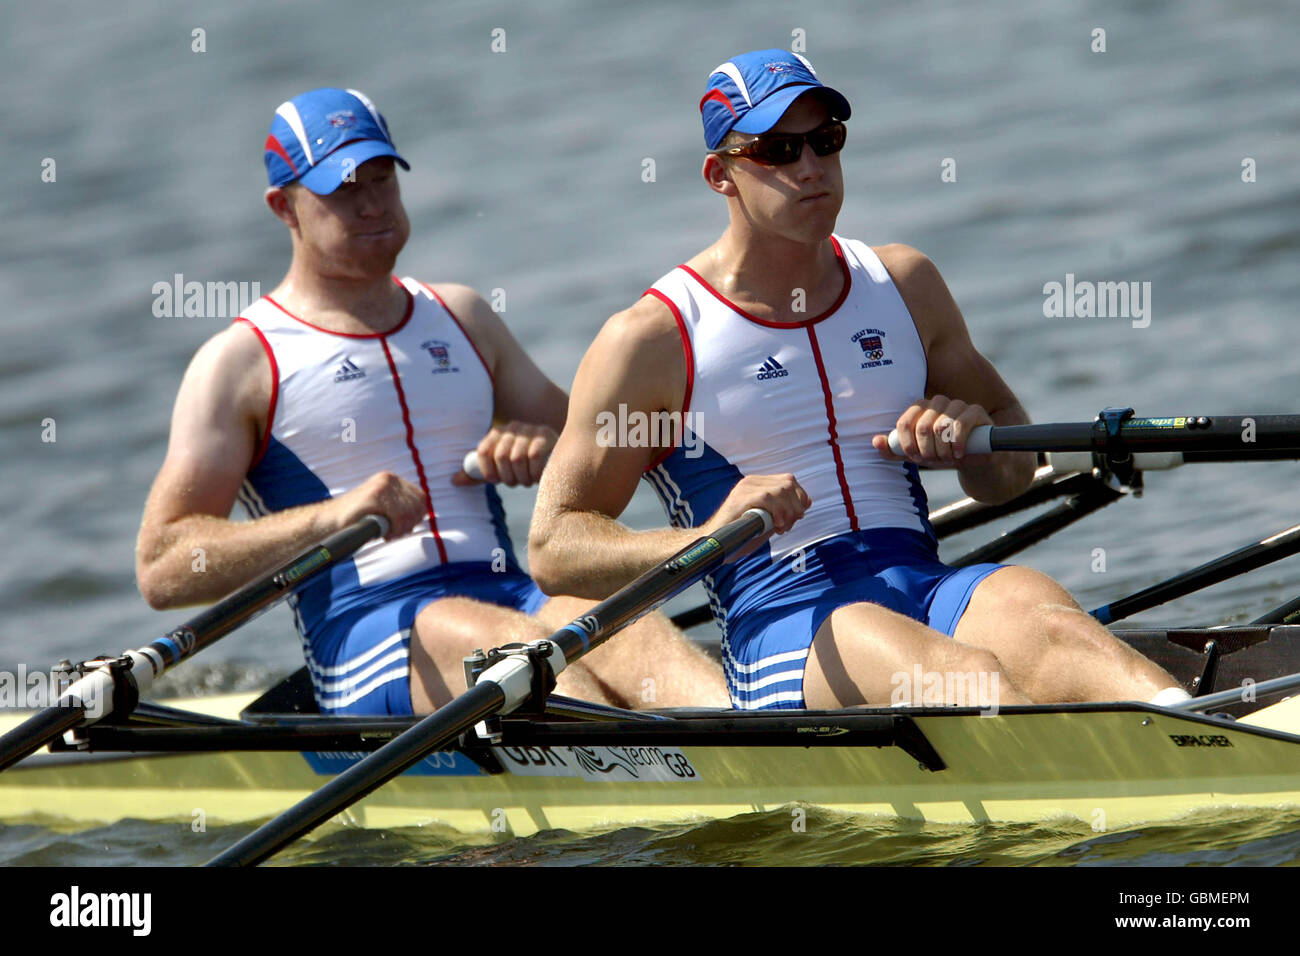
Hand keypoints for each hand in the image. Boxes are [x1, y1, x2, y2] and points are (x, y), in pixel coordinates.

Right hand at [332, 471, 427, 539]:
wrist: (328, 522)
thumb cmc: (357, 520)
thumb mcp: (383, 509)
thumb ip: (401, 507)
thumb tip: (422, 513)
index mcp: (391, 480)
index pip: (420, 497)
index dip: (417, 515)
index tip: (405, 528)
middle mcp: (388, 479)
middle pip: (418, 504)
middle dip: (411, 523)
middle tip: (395, 533)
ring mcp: (382, 486)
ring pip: (409, 511)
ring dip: (402, 528)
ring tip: (388, 533)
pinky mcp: (375, 496)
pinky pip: (398, 515)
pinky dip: (395, 528)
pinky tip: (383, 533)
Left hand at [453, 421, 556, 486]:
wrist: (556, 455)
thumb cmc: (523, 465)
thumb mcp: (499, 468)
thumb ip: (478, 474)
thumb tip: (453, 481)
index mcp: (498, 432)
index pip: (483, 450)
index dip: (487, 470)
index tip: (495, 481)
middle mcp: (513, 427)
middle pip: (500, 456)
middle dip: (507, 477)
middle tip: (515, 483)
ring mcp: (530, 429)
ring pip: (517, 458)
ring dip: (522, 477)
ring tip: (527, 481)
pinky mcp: (546, 435)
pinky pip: (535, 455)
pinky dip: (535, 472)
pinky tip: (538, 477)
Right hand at [704, 474, 811, 560]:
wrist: (714, 544)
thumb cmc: (739, 535)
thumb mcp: (767, 521)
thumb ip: (784, 512)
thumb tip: (805, 505)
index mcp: (758, 484)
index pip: (789, 481)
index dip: (799, 498)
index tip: (796, 518)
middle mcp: (752, 482)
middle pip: (788, 483)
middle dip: (795, 507)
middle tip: (786, 526)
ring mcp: (745, 488)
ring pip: (781, 489)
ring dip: (787, 511)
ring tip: (780, 527)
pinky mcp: (740, 497)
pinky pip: (768, 497)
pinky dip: (777, 512)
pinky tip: (774, 524)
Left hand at [873, 397, 992, 466]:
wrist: (972, 461)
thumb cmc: (942, 454)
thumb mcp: (916, 455)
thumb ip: (893, 450)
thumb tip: (875, 441)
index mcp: (920, 408)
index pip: (904, 423)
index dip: (907, 444)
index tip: (915, 458)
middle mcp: (938, 402)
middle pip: (922, 426)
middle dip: (926, 450)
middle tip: (933, 460)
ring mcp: (958, 405)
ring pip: (941, 426)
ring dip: (942, 449)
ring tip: (947, 458)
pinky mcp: (975, 411)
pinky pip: (961, 424)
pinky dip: (957, 443)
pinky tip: (958, 454)